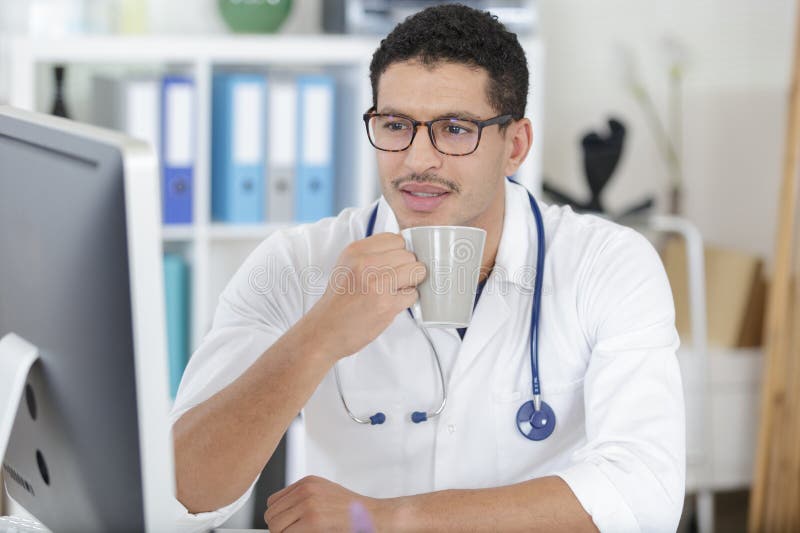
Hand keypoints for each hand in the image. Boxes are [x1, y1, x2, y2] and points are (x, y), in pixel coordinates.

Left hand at [264, 475, 391, 531]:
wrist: (373, 516)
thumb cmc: (353, 510)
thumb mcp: (325, 494)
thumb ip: (304, 498)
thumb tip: (283, 514)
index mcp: (307, 482)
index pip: (273, 501)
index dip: (277, 517)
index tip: (284, 526)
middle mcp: (305, 490)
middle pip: (271, 514)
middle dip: (278, 528)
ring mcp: (308, 504)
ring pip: (275, 527)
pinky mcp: (312, 521)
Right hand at [305, 232, 425, 360]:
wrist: (325, 330)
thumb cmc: (339, 300)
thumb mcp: (347, 266)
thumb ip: (372, 255)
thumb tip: (403, 250)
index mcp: (355, 251)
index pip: (396, 239)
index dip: (399, 253)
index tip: (393, 264)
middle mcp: (365, 264)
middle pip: (408, 255)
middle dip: (406, 268)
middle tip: (394, 281)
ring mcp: (376, 283)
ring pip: (416, 271)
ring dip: (411, 283)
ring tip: (396, 291)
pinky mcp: (386, 303)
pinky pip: (413, 294)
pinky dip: (407, 301)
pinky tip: (392, 304)